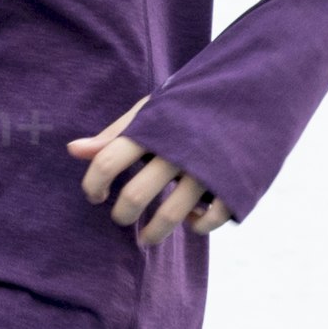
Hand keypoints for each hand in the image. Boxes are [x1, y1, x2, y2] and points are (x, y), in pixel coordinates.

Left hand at [71, 103, 233, 239]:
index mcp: (152, 128)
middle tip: (122, 218)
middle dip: (122, 215)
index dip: (92, 185)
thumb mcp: (153, 109)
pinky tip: (190, 222)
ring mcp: (206, 169)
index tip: (95, 196)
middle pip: (134, 196)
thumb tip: (72, 151)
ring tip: (146, 238)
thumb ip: (115, 133)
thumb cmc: (192, 105)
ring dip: (152, 233)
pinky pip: (208, 220)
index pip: (106, 162)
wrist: (254, 90)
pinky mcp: (233, 184)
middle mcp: (176, 149)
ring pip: (169, 216)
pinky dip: (196, 226)